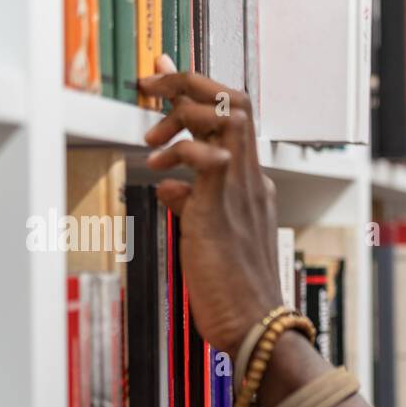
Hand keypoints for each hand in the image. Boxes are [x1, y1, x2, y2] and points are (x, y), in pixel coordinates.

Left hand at [138, 56, 282, 359]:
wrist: (255, 326)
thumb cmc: (232, 291)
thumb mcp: (207, 237)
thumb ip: (192, 205)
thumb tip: (170, 188)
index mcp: (252, 186)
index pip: (234, 118)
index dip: (199, 91)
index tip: (164, 80)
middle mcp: (253, 180)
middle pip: (234, 101)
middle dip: (188, 81)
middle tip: (150, 87)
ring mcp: (242, 191)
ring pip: (226, 114)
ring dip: (182, 110)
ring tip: (152, 138)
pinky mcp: (223, 207)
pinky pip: (208, 153)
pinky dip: (179, 150)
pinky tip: (158, 172)